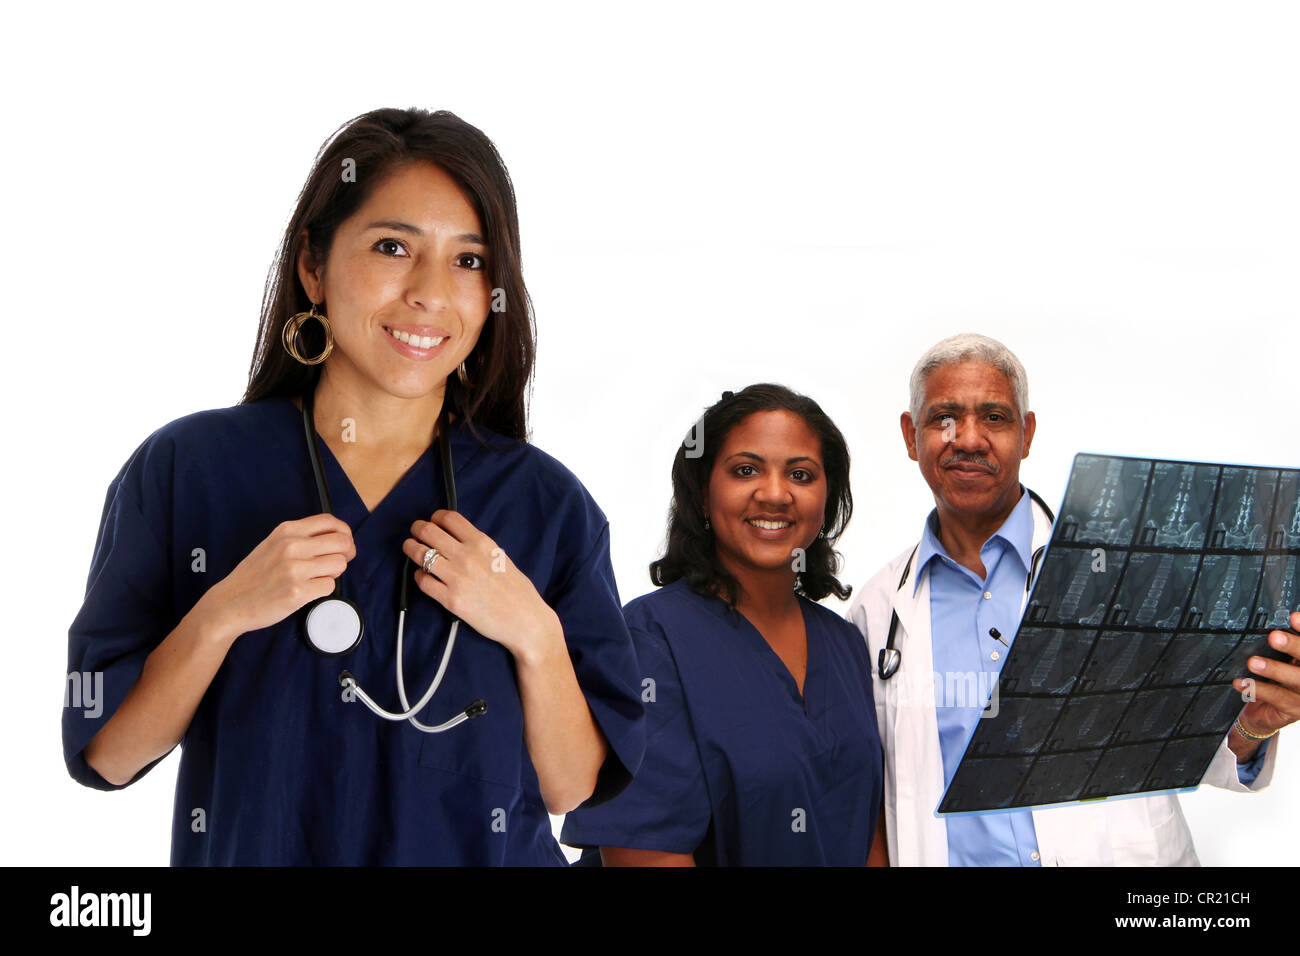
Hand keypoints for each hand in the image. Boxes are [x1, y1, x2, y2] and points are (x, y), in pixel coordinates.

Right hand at [203, 514, 355, 642]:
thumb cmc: (254, 576)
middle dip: (346, 554)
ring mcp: (294, 569)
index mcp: (286, 531)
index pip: (330, 522)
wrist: (230, 603)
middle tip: (336, 564)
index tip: (343, 544)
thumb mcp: (273, 544)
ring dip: (333, 574)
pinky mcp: (297, 592)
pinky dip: (322, 590)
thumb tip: (336, 537)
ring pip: (339, 564)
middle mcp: (291, 546)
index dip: (344, 533)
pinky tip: (307, 591)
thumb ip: (301, 537)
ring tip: (315, 578)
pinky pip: (329, 586)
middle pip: (343, 542)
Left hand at [403, 510, 563, 663]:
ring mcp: (457, 578)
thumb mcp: (500, 556)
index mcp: (481, 543)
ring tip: (411, 550)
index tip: (432, 521)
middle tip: (415, 533)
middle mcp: (467, 557)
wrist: (525, 619)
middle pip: (428, 531)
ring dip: (411, 549)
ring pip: (420, 554)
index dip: (435, 517)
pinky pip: (422, 582)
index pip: (448, 518)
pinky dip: (419, 576)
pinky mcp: (450, 600)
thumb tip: (456, 538)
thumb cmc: (517, 590)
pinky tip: (424, 576)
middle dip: (417, 529)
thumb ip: (478, 546)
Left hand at [1231, 610, 1299, 748]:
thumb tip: (1273, 622)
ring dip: (1274, 669)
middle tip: (1274, 637)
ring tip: (1254, 662)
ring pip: (1296, 680)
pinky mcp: (1294, 709)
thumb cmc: (1276, 679)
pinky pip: (1277, 697)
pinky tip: (1242, 682)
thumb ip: (1282, 643)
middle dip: (1294, 646)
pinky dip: (1258, 689)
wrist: (1267, 713)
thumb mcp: (1281, 659)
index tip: (1293, 617)